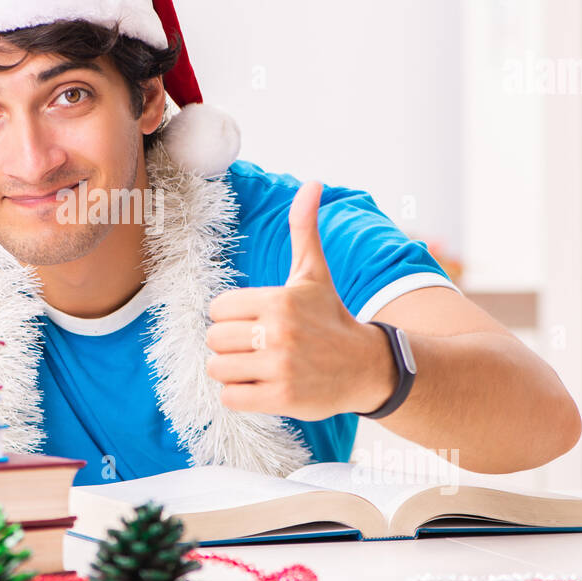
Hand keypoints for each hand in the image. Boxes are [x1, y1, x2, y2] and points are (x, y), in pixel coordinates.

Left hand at [204, 180, 393, 420]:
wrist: (367, 367)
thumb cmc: (331, 317)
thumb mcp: (315, 273)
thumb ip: (304, 229)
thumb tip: (313, 182)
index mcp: (279, 300)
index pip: (217, 309)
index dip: (230, 317)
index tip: (253, 322)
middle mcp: (279, 332)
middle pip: (215, 340)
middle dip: (230, 345)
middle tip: (256, 346)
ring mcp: (280, 367)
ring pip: (218, 368)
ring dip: (233, 371)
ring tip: (258, 366)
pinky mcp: (282, 398)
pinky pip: (230, 398)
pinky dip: (239, 395)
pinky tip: (261, 385)